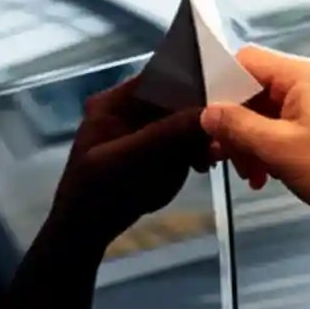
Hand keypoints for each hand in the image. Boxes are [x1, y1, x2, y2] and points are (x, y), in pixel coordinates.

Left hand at [48, 75, 207, 247]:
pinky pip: (182, 140)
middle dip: (201, 116)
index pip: (160, 76)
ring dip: (202, 135)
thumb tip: (212, 111)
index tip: (223, 97)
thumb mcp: (133, 159)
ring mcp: (142, 131)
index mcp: (115, 102)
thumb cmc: (100, 192)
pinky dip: (195, 151)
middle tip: (221, 136)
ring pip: (183, 120)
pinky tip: (202, 165)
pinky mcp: (153, 150)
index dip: (193, 82)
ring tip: (211, 156)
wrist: (86, 231)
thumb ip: (170, 132)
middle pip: (176, 99)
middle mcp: (130, 109)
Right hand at [200, 45, 309, 234]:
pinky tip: (270, 175)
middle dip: (235, 124)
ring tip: (251, 174)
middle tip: (225, 156)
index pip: (244, 61)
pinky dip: (274, 150)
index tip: (208, 119)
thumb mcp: (279, 149)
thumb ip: (237, 127)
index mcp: (302, 76)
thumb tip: (209, 114)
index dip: (219, 87)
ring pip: (271, 114)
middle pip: (255, 90)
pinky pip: (290, 130)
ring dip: (253, 142)